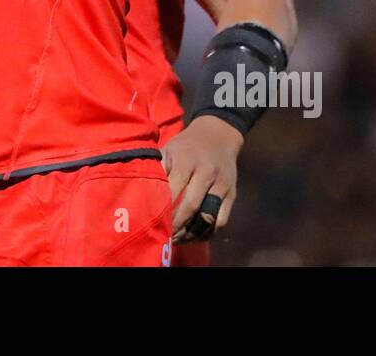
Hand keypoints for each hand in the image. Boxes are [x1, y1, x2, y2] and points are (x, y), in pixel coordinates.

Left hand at [162, 115, 243, 242]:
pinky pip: (221, 220)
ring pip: (208, 216)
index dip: (164, 209)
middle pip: (191, 206)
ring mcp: (222, 185)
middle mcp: (206, 173)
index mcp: (187, 161)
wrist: (218, 135)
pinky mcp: (232, 194)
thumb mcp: (169, 149)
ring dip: (192, 232)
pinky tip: (194, 235)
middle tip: (164, 237)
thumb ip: (158, 168)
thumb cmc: (186, 145)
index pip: (174, 190)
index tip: (152, 222)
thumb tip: (142, 191)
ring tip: (177, 240)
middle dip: (176, 225)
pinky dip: (208, 232)